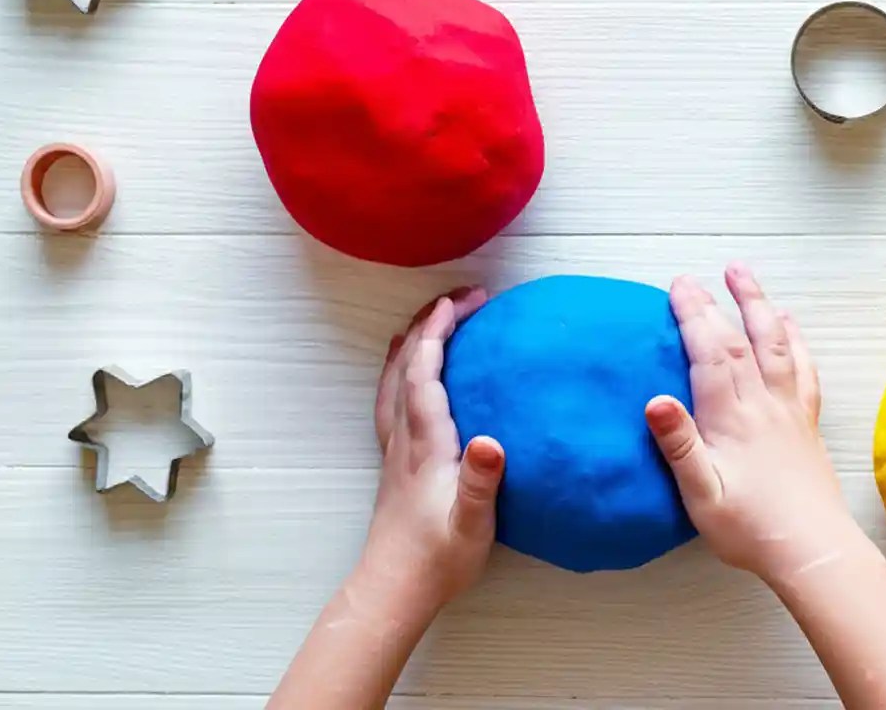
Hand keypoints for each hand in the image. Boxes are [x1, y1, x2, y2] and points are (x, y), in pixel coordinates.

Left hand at [365, 286, 505, 611]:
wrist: (396, 587)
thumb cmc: (438, 559)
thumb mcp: (472, 523)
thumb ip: (481, 481)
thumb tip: (490, 440)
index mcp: (425, 443)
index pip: (425, 371)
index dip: (440, 330)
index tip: (464, 301)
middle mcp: (404, 437)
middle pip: (408, 364)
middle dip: (431, 323)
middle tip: (463, 298)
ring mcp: (396, 448)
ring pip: (395, 379)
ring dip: (415, 343)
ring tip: (436, 321)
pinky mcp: (397, 462)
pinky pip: (395, 399)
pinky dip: (405, 372)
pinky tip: (416, 377)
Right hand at [645, 264, 857, 585]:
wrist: (813, 550)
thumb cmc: (749, 528)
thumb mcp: (702, 494)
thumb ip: (679, 446)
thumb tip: (655, 400)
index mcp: (732, 418)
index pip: (710, 352)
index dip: (694, 315)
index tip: (678, 286)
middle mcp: (764, 405)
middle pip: (741, 340)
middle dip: (718, 302)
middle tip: (698, 275)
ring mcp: (789, 411)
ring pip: (776, 344)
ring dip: (759, 306)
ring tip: (744, 276)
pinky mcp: (806, 424)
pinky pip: (802, 370)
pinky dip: (795, 341)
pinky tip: (790, 325)